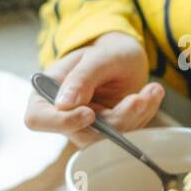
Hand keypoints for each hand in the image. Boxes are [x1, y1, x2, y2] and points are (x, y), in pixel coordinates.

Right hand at [24, 32, 163, 147]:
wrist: (126, 57)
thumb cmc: (108, 52)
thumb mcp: (98, 57)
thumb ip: (81, 78)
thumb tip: (63, 105)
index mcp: (47, 92)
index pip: (38, 119)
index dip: (62, 122)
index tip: (90, 113)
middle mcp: (63, 114)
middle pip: (82, 134)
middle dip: (116, 119)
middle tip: (139, 99)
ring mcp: (85, 126)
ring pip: (107, 138)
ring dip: (134, 116)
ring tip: (152, 91)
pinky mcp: (106, 132)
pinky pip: (125, 133)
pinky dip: (142, 115)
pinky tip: (152, 94)